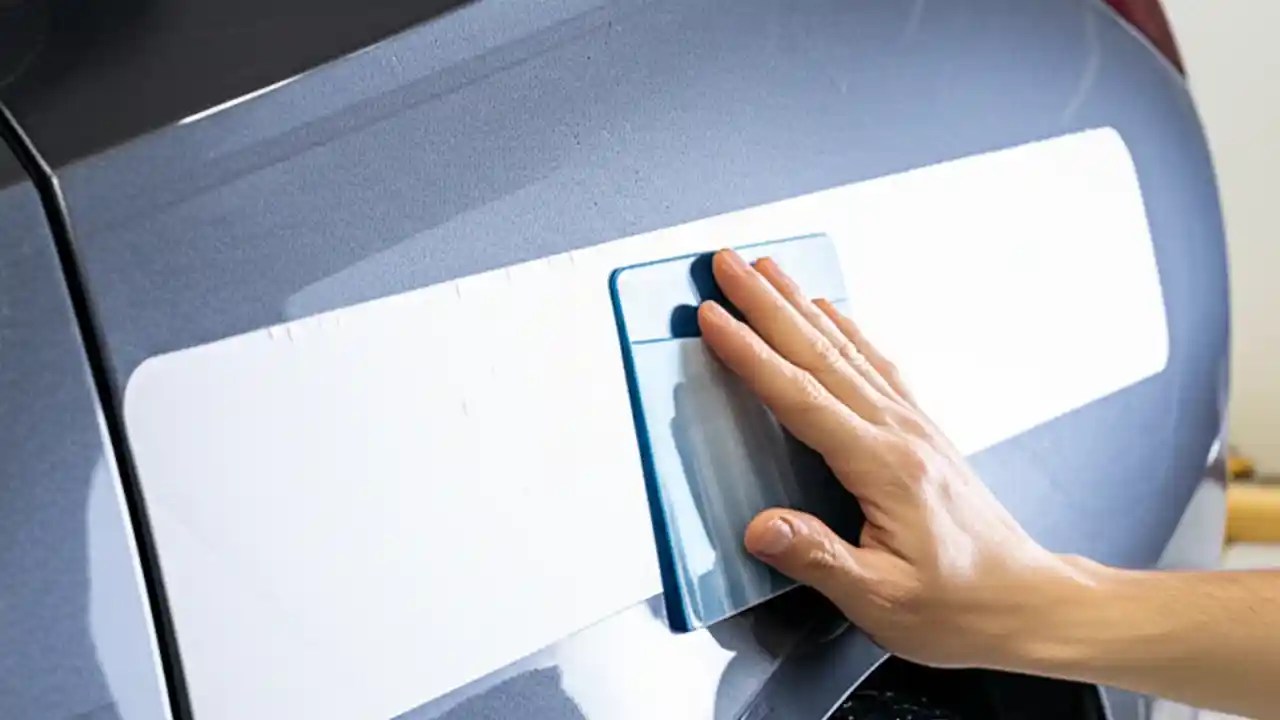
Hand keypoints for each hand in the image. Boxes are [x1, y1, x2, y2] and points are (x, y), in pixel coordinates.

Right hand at [696, 249, 1090, 668]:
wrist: (1027, 602)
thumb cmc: (961, 606)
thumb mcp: (883, 600)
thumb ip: (819, 559)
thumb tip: (762, 527)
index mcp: (885, 468)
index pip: (802, 398)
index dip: (751, 355)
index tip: (714, 318)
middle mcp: (901, 434)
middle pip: (820, 354)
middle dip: (766, 304)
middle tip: (728, 265)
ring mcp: (914, 427)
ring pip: (846, 349)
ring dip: (800, 305)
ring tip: (768, 271)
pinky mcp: (921, 432)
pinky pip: (875, 364)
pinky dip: (846, 330)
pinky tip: (831, 315)